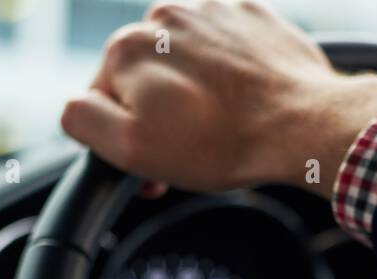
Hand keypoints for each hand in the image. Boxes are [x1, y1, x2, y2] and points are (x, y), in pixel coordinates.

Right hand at [60, 0, 376, 198]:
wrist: (303, 126)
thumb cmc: (223, 144)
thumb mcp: (133, 149)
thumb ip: (84, 120)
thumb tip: (73, 105)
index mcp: (126, 48)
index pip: (103, 97)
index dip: (125, 136)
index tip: (154, 165)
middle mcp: (163, 16)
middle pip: (145, 74)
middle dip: (160, 111)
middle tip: (191, 149)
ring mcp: (209, 10)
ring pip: (183, 59)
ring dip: (192, 90)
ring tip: (221, 124)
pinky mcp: (250, 15)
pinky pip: (223, 46)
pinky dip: (227, 72)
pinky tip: (243, 101)